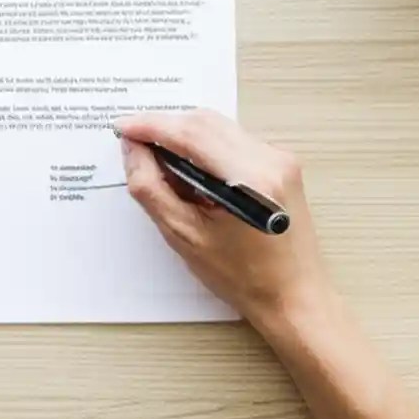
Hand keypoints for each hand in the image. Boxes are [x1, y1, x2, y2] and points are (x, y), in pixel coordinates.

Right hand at [116, 109, 330, 327]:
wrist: (295, 297)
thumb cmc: (244, 278)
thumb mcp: (184, 236)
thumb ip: (151, 188)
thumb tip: (133, 150)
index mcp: (251, 179)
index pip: (190, 133)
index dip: (150, 125)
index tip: (123, 128)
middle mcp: (271, 159)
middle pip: (204, 122)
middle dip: (164, 127)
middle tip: (134, 145)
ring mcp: (280, 158)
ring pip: (218, 127)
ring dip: (183, 136)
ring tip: (161, 164)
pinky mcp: (281, 163)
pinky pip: (232, 139)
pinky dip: (204, 146)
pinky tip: (191, 172)